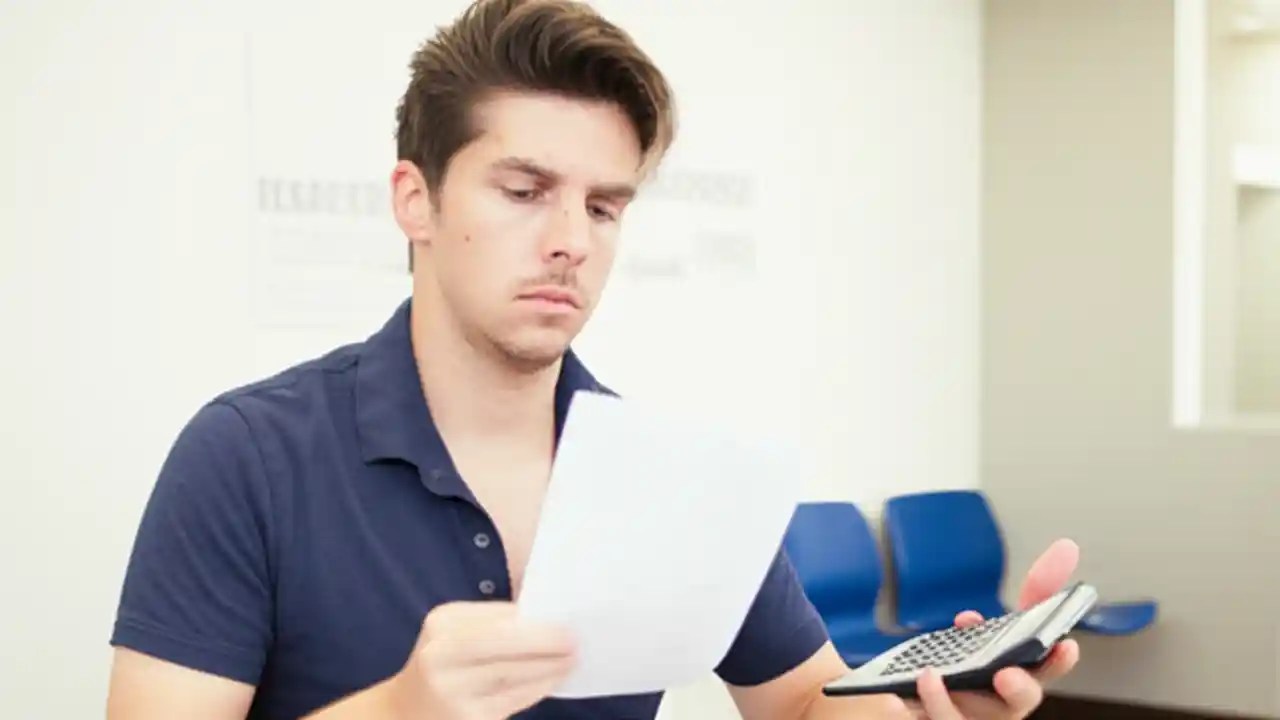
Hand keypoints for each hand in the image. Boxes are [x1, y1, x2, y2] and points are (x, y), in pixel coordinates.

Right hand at [390, 601, 577, 719]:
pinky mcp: (466, 718)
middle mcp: (439, 655)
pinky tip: (554, 679)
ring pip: (509, 673)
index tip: (564, 615)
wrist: (406, 712)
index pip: (492, 617)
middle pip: (498, 643)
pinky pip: (510, 699)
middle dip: (542, 641)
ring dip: (547, 666)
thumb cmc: (446, 665)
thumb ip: (494, 625)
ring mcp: (450, 690)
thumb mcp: (456, 635)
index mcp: (441, 624)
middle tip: (575, 639)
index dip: (530, 618)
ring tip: (573, 659)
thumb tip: (549, 620)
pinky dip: (537, 688)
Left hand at [907, 538, 1082, 718]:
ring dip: (946, 702)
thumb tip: (1067, 547)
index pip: (1043, 672)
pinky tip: (892, 697)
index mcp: (1015, 679)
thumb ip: (1033, 593)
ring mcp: (961, 718)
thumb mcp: (996, 625)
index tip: (1066, 646)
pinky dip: (908, 709)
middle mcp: (994, 706)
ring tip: (930, 675)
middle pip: (1013, 705)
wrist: (912, 696)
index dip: (1057, 662)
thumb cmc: (971, 665)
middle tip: (1006, 673)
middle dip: (1018, 690)